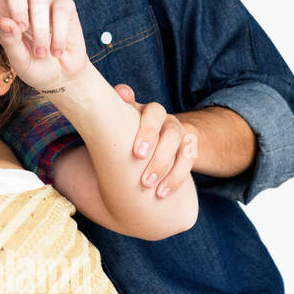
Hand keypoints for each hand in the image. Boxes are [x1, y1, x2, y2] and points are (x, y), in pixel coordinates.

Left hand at [0, 0, 88, 92]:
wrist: (59, 74)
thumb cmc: (31, 65)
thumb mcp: (14, 59)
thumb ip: (8, 41)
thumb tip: (8, 22)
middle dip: (17, 9)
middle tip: (22, 35)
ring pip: (38, 3)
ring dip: (40, 34)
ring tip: (42, 52)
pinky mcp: (64, 5)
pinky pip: (60, 11)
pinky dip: (57, 35)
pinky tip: (56, 48)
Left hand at [114, 84, 197, 198]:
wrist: (155, 146)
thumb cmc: (127, 138)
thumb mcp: (116, 129)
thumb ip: (106, 119)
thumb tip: (105, 104)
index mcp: (138, 109)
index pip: (133, 100)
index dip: (131, 106)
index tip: (127, 129)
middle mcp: (159, 115)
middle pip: (157, 117)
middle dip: (148, 135)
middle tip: (137, 156)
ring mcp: (175, 129)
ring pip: (175, 138)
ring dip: (162, 162)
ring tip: (147, 184)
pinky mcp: (187, 146)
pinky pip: (188, 158)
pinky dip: (175, 177)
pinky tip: (162, 193)